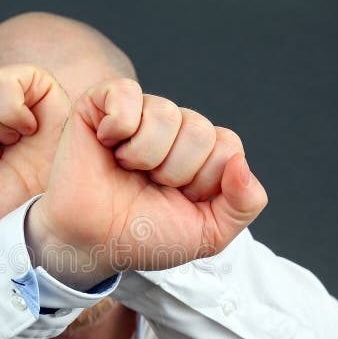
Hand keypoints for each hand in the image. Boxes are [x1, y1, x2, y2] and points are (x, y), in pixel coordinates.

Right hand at [26, 79, 268, 288]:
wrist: (92, 244)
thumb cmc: (143, 238)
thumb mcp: (208, 235)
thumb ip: (244, 204)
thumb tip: (241, 163)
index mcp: (199, 154)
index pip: (227, 145)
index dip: (205, 180)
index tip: (179, 199)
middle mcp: (171, 130)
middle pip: (199, 130)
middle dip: (175, 171)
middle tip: (149, 186)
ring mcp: (137, 115)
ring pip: (165, 114)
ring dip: (145, 155)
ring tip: (126, 170)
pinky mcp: (99, 105)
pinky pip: (126, 94)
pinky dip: (118, 125)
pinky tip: (107, 145)